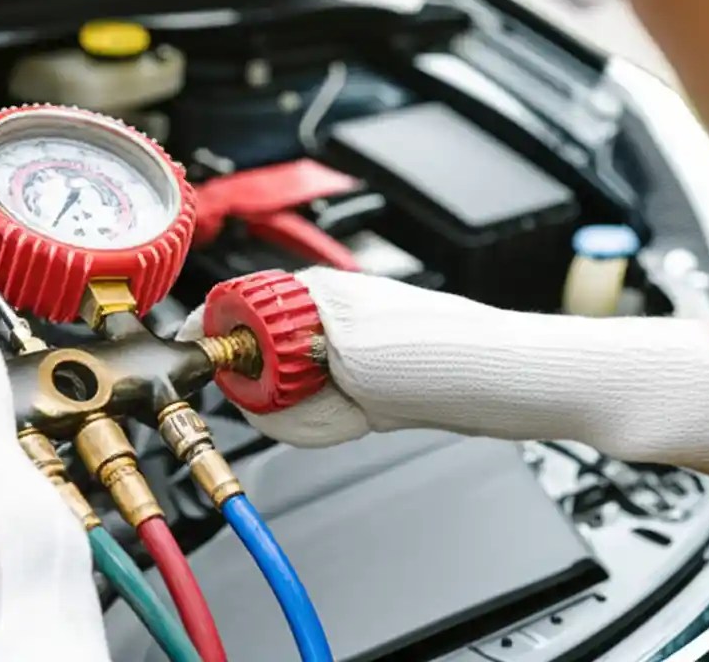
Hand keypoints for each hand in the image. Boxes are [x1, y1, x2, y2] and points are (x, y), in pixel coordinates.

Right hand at [181, 267, 708, 468]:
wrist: (512, 383)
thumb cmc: (450, 353)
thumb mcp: (348, 358)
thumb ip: (284, 368)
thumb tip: (242, 379)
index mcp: (316, 290)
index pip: (237, 303)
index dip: (212, 335)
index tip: (196, 359)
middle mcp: (328, 311)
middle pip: (257, 353)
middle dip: (266, 387)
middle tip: (295, 398)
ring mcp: (347, 344)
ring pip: (289, 385)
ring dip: (305, 409)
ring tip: (348, 409)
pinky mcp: (366, 376)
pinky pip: (322, 403)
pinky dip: (330, 418)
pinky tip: (361, 418)